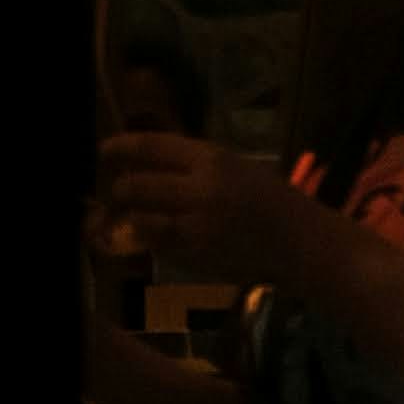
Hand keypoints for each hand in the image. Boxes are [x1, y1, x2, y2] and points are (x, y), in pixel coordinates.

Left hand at [94, 132, 294, 284]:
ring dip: (133, 217)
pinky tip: (166, 235)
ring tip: (136, 215)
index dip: (120, 147)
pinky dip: (155, 240)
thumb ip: (191, 164)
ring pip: (141, 220)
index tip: (103, 150)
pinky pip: (158, 246)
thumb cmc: (269, 198)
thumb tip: (143, 162)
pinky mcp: (196, 257)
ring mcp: (196, 227)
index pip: (151, 147)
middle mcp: (201, 191)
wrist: (299, 242)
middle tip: (119, 190)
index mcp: (212, 160)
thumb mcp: (234, 166)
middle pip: (136, 186)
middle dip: (121, 189)